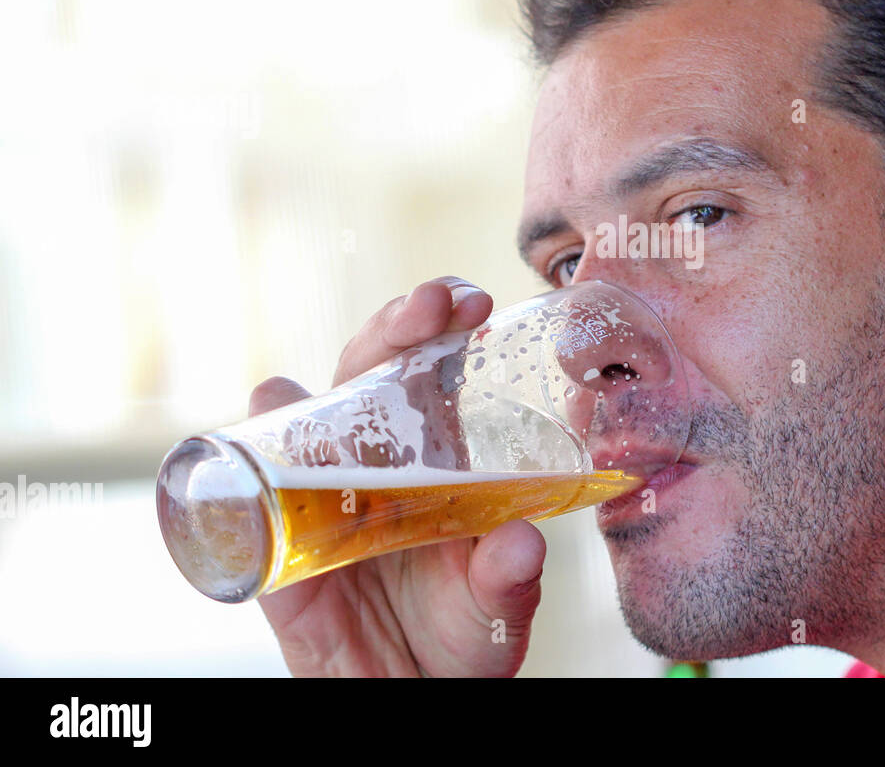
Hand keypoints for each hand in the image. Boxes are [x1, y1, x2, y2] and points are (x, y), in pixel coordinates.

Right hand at [251, 277, 546, 676]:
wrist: (412, 698)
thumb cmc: (463, 639)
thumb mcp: (497, 608)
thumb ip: (509, 579)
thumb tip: (521, 544)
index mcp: (436, 460)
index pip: (431, 375)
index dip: (442, 329)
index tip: (467, 302)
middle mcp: (375, 465)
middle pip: (370, 376)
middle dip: (396, 329)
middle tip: (431, 305)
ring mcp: (321, 499)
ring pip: (306, 420)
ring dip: (304, 395)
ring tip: (323, 382)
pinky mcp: (280, 551)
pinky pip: (251, 503)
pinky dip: (249, 462)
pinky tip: (262, 425)